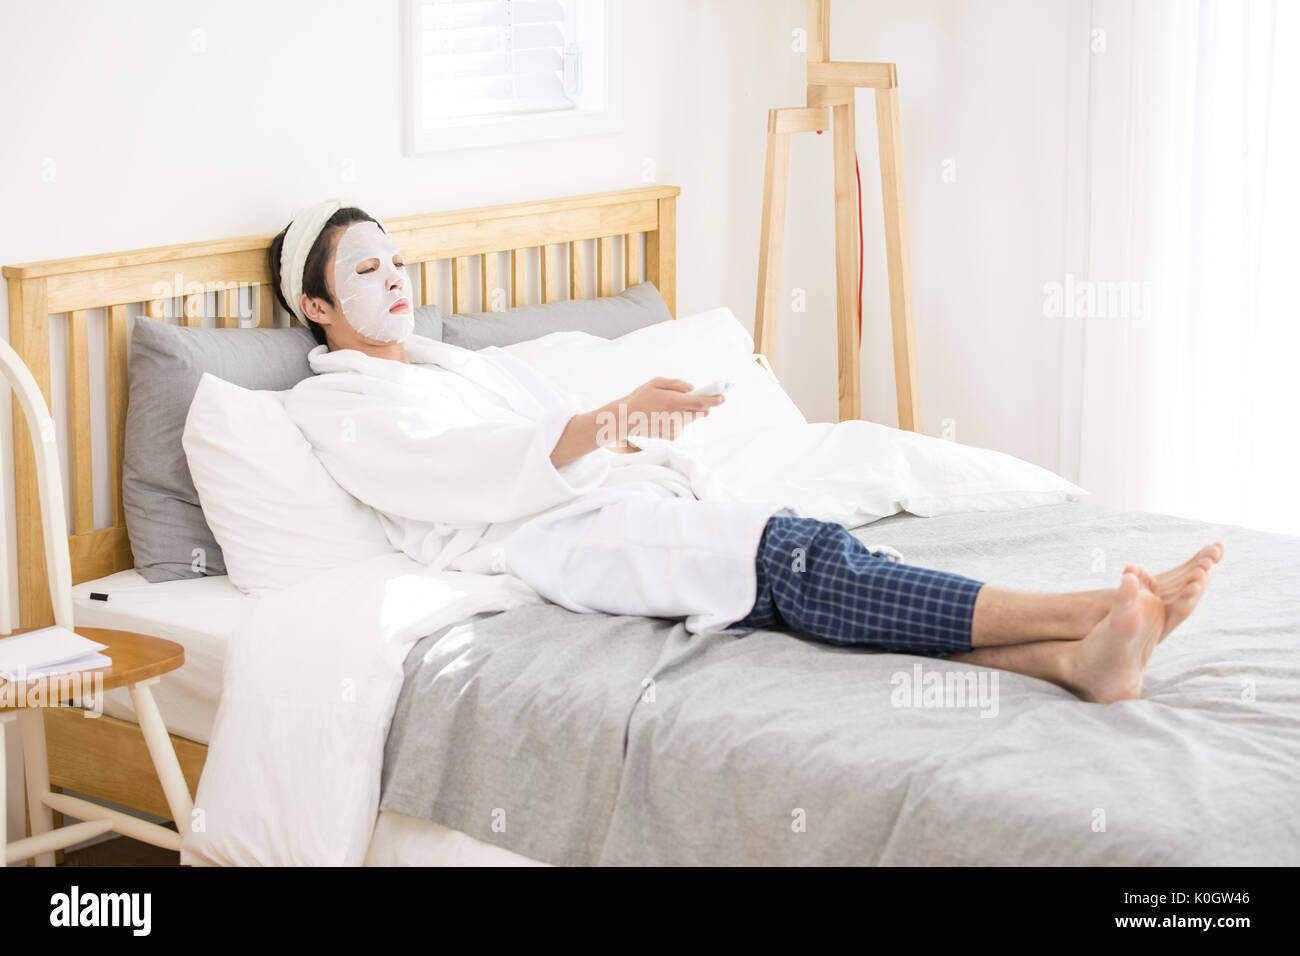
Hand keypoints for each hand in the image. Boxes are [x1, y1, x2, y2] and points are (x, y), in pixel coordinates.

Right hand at [597, 377, 724, 447]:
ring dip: (689, 411)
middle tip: (704, 397)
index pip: (699, 403)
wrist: (624, 420)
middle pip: (700, 411)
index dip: (714, 400)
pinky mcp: (672, 435)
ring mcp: (674, 428)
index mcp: (671, 402)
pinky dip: (681, 418)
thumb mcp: (655, 383)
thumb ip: (676, 384)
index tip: (723, 396)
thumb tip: (692, 388)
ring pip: (692, 417)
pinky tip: (666, 415)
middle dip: (704, 404)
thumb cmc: (639, 399)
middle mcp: (674, 417)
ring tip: (671, 406)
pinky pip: (684, 424)